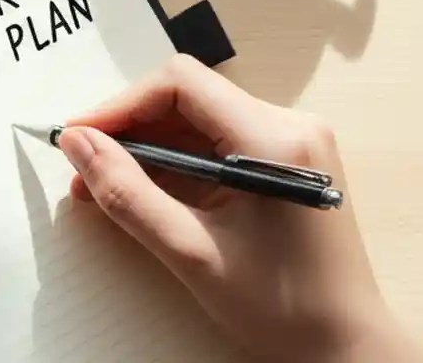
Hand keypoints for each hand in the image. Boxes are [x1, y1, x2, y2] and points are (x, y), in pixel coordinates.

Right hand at [61, 55, 422, 362]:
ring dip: (148, 145)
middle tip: (83, 164)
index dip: (121, 105)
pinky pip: (217, 140)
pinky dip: (176, 159)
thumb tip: (77, 144)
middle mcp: (290, 126)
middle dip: (129, 127)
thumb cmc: (281, 307)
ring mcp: (291, 143)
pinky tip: (144, 187)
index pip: (181, 84)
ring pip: (199, 118)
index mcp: (274, 140)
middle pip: (188, 97)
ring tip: (103, 182)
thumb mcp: (189, 250)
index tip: (79, 137)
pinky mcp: (286, 162)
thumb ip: (126, 192)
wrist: (345, 346)